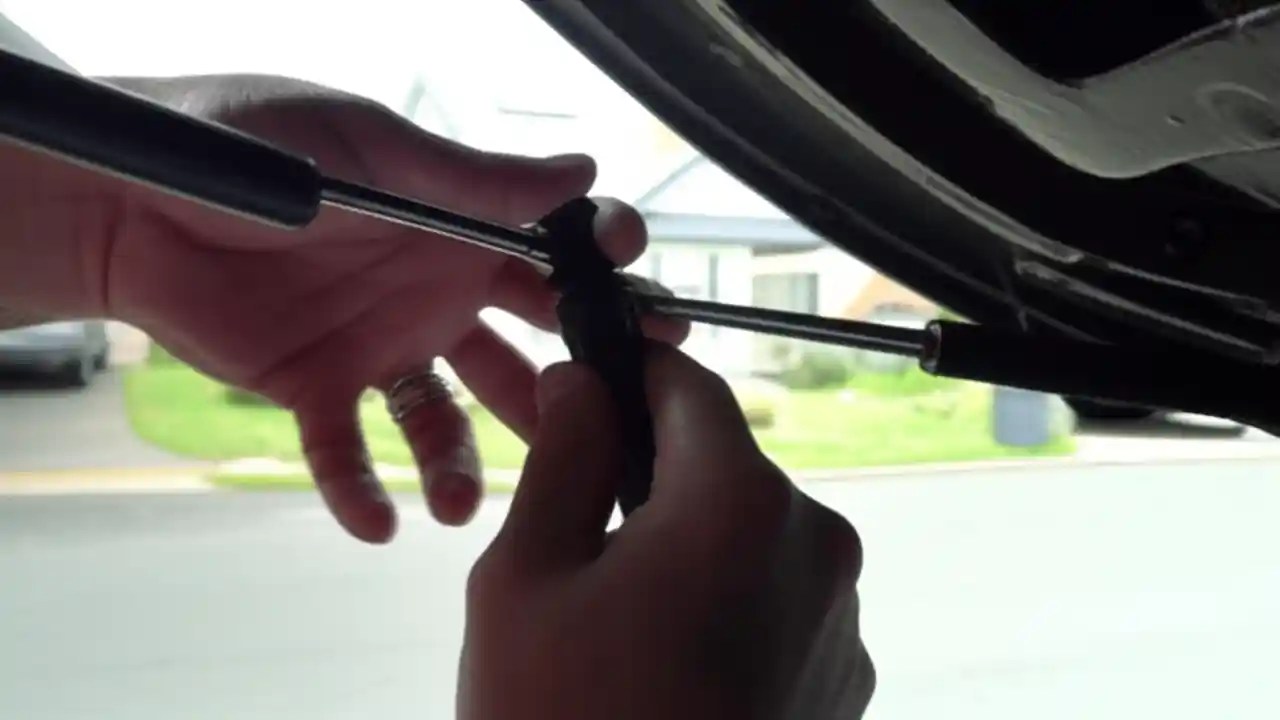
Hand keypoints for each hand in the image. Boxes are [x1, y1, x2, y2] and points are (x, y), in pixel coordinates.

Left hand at [0, 74, 683, 541]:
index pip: (552, 260)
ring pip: (443, 420)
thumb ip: (476, 177)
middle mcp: (430, 291)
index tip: (655, 314)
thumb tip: (584, 174)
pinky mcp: (314, 388)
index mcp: (454, 227)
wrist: (132, 197)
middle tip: (610, 424)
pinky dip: (361, 490)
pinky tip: (377, 522)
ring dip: (463, 465)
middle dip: (570, 389)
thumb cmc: (254, 144)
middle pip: (520, 352)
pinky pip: (347, 452)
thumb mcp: (375, 151)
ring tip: (466, 505)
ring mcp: (376, 345)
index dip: (607, 284)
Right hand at [459, 347, 874, 719]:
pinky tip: (662, 663)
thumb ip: (564, 457)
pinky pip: (778, 599)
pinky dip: (725, 601)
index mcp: (741, 504)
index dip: (631, 374)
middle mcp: (817, 546)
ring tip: (613, 619)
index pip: (690, 387)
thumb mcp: (526, 578)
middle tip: (574, 526)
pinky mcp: (842, 679)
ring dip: (689, 543)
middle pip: (725, 464)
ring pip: (752, 534)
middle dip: (652, 472)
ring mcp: (839, 618)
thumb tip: (582, 383)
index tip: (585, 382)